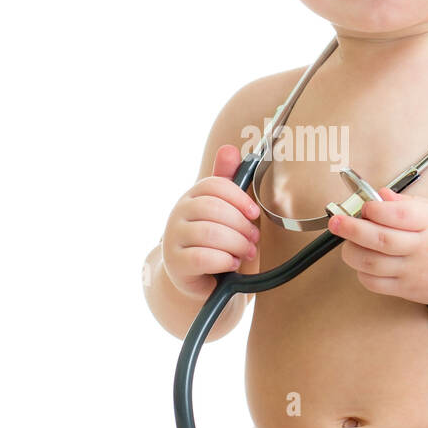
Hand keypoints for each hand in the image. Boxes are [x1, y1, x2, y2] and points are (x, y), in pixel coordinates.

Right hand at [160, 145, 260, 298]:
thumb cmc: (216, 242)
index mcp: (192, 197)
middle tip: (253, 239)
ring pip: (210, 233)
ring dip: (236, 244)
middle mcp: (178, 214)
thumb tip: (230, 149)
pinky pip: (202, 258)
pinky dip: (224, 261)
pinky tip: (230, 263)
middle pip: (214, 209)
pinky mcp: (175, 264)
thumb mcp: (224, 211)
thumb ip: (228, 183)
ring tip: (246, 252)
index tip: (254, 213)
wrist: (197, 278)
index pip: (214, 185)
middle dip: (241, 225)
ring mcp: (173, 238)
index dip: (238, 197)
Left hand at [329, 187, 427, 305]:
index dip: (374, 208)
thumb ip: (409, 202)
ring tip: (348, 241)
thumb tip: (381, 194)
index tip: (365, 205)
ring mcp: (414, 271)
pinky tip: (363, 261)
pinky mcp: (408, 290)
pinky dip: (361, 271)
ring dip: (352, 251)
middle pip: (380, 239)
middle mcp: (422, 248)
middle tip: (337, 221)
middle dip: (351, 228)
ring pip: (372, 263)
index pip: (397, 214)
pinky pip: (375, 283)